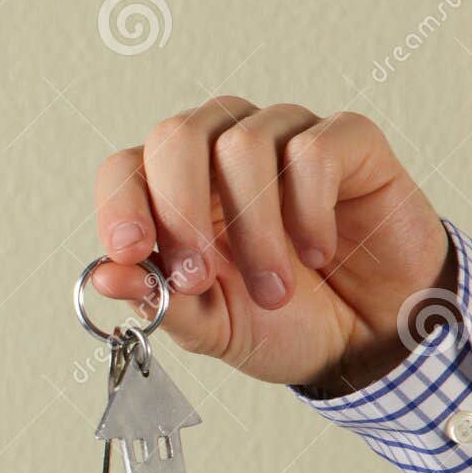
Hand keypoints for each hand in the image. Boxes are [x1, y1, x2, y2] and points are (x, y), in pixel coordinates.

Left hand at [90, 96, 457, 395]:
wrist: (367, 335)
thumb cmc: (281, 320)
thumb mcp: (210, 326)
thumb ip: (157, 300)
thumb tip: (104, 275)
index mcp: (173, 192)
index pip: (124, 169)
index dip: (119, 204)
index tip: (132, 252)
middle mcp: (220, 151)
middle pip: (176, 137)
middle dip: (179, 212)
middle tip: (200, 279)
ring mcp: (283, 137)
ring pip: (242, 144)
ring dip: (253, 230)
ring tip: (272, 290)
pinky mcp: (347, 140)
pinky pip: (313, 150)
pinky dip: (309, 210)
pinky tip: (318, 251)